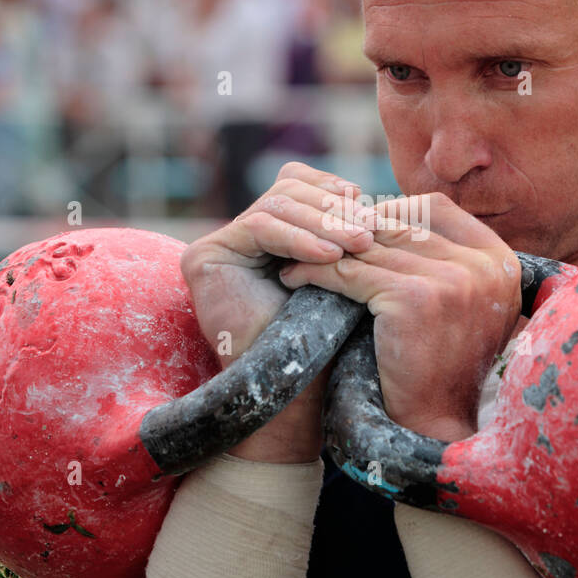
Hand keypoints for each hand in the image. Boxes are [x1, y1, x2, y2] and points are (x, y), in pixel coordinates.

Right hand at [179, 162, 375, 461]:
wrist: (300, 392)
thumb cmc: (330, 338)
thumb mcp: (342, 271)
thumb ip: (341, 229)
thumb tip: (357, 188)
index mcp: (269, 234)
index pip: (299, 185)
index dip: (334, 193)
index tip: (373, 211)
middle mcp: (237, 236)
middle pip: (288, 189)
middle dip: (334, 208)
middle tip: (372, 230)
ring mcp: (217, 245)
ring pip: (276, 204)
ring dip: (324, 222)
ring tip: (360, 243)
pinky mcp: (204, 257)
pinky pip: (258, 227)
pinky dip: (299, 239)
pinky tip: (330, 257)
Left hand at [278, 192, 520, 442]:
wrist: (435, 425)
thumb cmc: (439, 367)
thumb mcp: (459, 305)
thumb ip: (440, 260)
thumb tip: (386, 214)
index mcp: (499, 261)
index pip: (438, 209)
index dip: (393, 212)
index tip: (358, 230)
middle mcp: (483, 266)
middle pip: (401, 224)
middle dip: (351, 230)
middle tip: (311, 236)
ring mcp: (452, 280)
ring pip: (370, 246)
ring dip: (325, 247)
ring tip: (293, 254)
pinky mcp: (413, 298)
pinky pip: (350, 273)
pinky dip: (315, 272)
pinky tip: (293, 277)